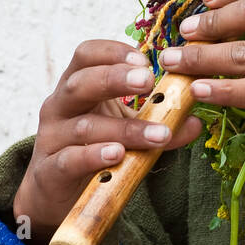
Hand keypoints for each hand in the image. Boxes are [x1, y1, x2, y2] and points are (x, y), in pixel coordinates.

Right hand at [13, 40, 203, 244]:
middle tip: (148, 81)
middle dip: (115, 79)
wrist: (57, 191)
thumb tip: (194, 121)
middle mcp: (60, 106)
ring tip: (158, 134)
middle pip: (80, 82)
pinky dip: (94, 156)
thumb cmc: (93, 147)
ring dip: (125, 130)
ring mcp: (52, 138)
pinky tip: (117, 154)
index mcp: (77, 86)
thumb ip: (157, 122)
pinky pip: (70, 160)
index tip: (146, 61)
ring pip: (85, 127)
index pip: (86, 54)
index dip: (113, 52)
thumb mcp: (125, 127)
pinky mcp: (49, 171)